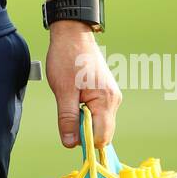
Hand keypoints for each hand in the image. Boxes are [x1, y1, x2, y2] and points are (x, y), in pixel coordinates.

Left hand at [45, 22, 121, 150]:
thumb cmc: (67, 57)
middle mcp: (114, 100)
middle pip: (102, 132)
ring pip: (99, 123)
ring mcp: (111, 96)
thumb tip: (70, 143)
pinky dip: (85, 113)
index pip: (102, 137)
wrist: (72, 34)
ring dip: (83, 121)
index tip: (70, 135)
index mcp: (106, 100)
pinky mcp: (105, 93)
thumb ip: (67, 119)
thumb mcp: (63, 90)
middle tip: (67, 114)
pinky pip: (97, 113)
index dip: (86, 142)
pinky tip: (74, 99)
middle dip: (84, 131)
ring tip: (70, 102)